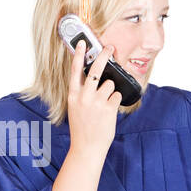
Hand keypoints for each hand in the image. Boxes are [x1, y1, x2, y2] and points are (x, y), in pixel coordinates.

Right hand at [66, 40, 121, 160]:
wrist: (87, 147)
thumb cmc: (82, 128)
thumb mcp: (75, 108)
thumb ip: (82, 93)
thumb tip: (96, 78)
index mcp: (73, 95)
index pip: (75, 70)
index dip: (79, 55)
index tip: (83, 43)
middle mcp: (84, 96)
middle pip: (96, 70)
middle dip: (104, 56)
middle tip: (110, 47)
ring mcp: (97, 102)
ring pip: (110, 84)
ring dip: (110, 91)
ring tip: (104, 104)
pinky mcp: (108, 108)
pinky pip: (117, 96)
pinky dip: (115, 102)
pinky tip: (109, 111)